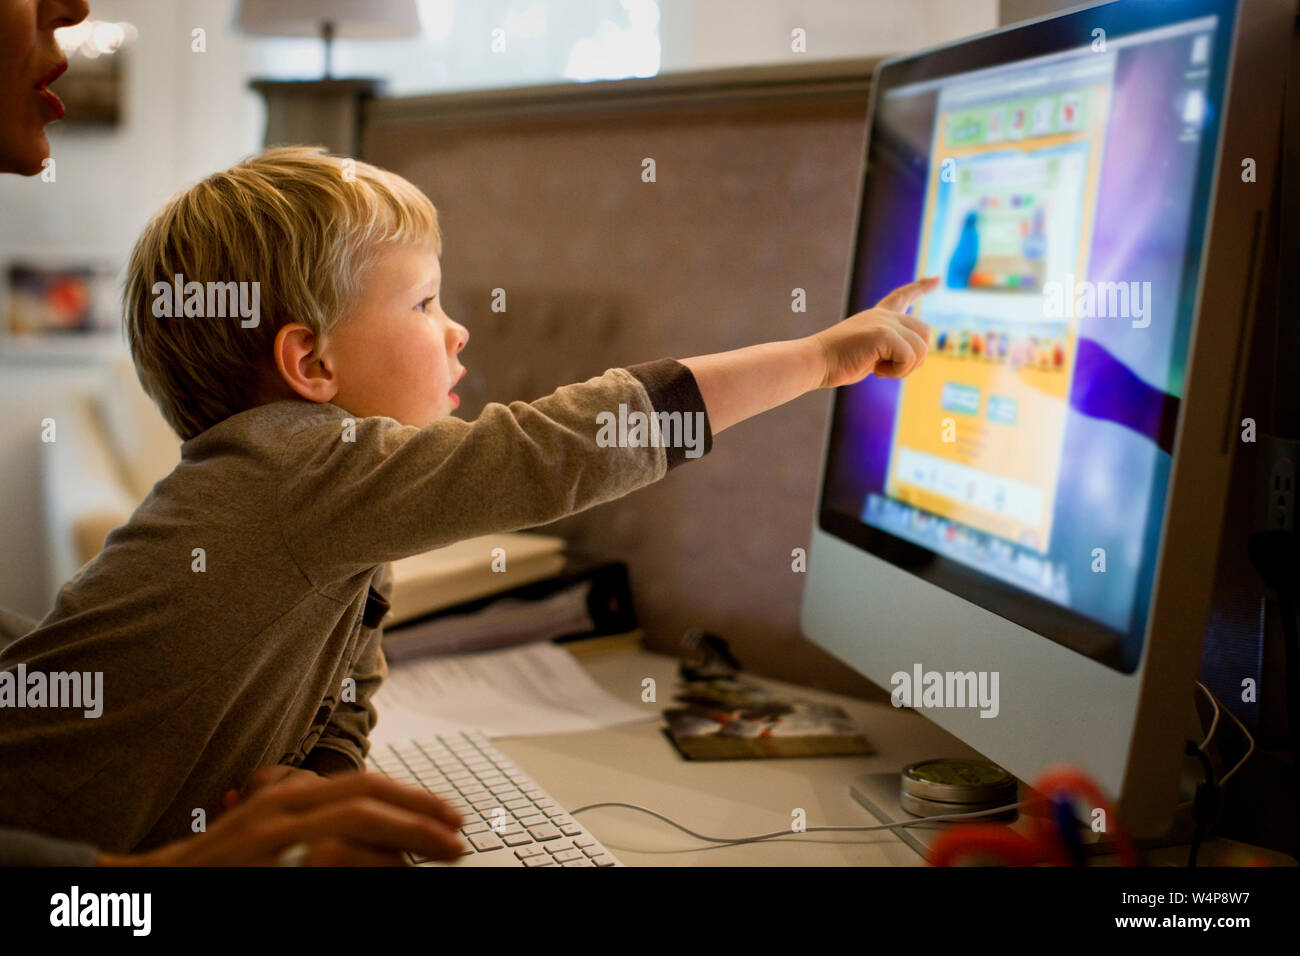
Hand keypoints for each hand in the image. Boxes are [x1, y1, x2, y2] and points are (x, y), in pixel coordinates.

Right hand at [99, 771, 466, 865]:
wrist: (144, 890)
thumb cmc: (211, 869)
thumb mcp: (263, 830)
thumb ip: (308, 818)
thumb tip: (377, 841)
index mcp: (284, 795)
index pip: (362, 784)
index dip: (412, 796)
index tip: (448, 813)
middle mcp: (278, 809)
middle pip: (366, 796)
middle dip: (420, 811)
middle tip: (459, 832)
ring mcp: (268, 839)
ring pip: (352, 825)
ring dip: (406, 837)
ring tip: (445, 850)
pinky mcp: (266, 867)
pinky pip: (326, 860)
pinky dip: (365, 864)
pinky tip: (393, 873)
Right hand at [809, 277, 938, 387]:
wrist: (815, 361)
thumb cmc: (835, 363)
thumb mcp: (866, 354)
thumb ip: (888, 350)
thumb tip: (916, 358)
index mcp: (877, 316)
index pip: (902, 296)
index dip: (920, 288)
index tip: (937, 279)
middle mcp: (884, 316)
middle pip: (925, 333)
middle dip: (915, 358)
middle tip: (887, 369)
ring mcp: (884, 323)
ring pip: (921, 348)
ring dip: (904, 369)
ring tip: (879, 371)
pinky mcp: (884, 334)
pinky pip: (910, 357)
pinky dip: (897, 372)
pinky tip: (876, 372)